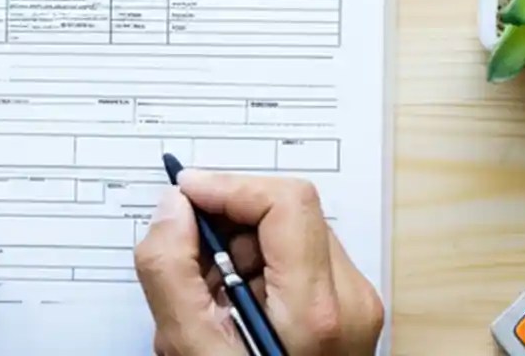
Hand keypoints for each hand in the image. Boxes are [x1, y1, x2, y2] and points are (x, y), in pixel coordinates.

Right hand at [134, 173, 384, 355]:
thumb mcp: (191, 351)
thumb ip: (170, 271)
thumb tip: (173, 210)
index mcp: (317, 312)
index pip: (286, 201)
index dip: (229, 186)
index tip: (187, 194)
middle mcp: (349, 302)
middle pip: (286, 212)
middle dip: (227, 225)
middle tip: (189, 262)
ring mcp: (354, 306)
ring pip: (289, 235)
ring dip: (238, 252)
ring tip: (209, 304)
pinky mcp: (347, 311)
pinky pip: (298, 262)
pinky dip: (257, 272)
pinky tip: (233, 314)